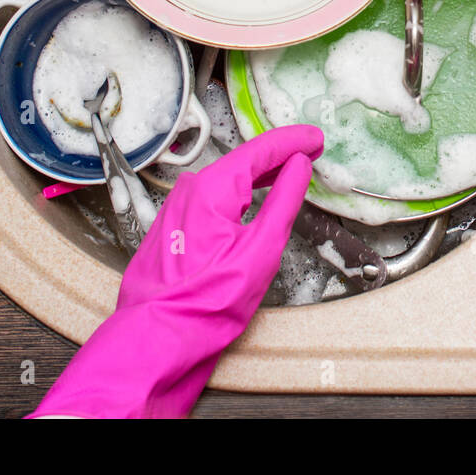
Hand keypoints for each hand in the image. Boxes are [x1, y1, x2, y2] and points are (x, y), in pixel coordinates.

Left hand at [30, 124, 322, 418]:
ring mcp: (177, 208)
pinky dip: (240, 191)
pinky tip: (255, 196)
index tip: (316, 137)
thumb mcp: (261, 249)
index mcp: (210, 189)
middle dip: (278, 154)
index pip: (259, 151)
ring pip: (226, 180)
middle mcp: (189, 190)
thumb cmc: (209, 301)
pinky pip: (212, 198)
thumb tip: (300, 166)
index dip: (291, 141)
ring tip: (289, 168)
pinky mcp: (174, 227)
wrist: (159, 337)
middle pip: (242, 162)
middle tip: (310, 150)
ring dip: (260, 173)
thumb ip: (284, 201)